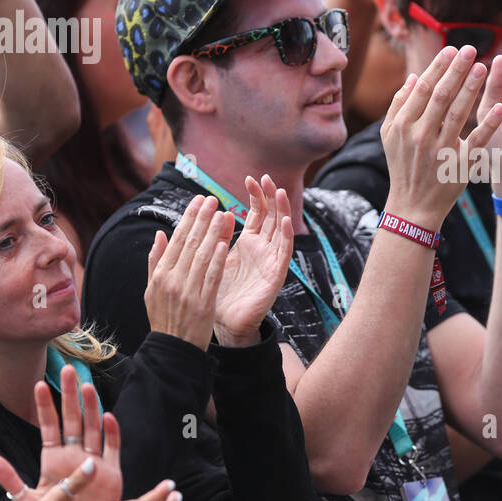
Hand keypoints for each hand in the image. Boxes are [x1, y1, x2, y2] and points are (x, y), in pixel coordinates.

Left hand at [0, 364, 122, 500]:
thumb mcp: (26, 500)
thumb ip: (10, 479)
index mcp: (54, 459)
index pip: (49, 426)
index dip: (45, 406)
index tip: (39, 385)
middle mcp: (75, 455)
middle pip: (74, 419)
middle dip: (71, 395)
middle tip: (70, 370)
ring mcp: (94, 461)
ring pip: (93, 428)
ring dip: (91, 407)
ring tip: (87, 386)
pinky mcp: (112, 472)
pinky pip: (113, 447)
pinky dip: (111, 432)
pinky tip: (107, 416)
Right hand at [144, 194, 233, 350]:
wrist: (173, 349)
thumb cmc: (164, 318)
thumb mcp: (151, 290)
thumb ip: (155, 261)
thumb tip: (159, 234)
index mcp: (160, 274)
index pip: (176, 239)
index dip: (189, 218)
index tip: (199, 200)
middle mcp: (172, 280)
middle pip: (189, 243)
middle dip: (202, 218)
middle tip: (212, 198)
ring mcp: (187, 292)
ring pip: (201, 256)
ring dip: (212, 233)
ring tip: (221, 213)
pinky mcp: (202, 304)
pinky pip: (210, 278)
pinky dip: (216, 260)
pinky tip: (223, 243)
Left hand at [213, 175, 293, 347]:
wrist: (224, 322)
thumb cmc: (219, 291)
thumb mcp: (215, 256)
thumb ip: (217, 236)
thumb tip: (220, 212)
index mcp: (249, 243)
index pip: (257, 213)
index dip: (256, 196)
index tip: (250, 178)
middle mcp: (263, 249)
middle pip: (272, 216)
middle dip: (270, 197)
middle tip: (266, 177)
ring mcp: (271, 260)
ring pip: (281, 230)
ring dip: (282, 211)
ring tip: (280, 192)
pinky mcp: (276, 275)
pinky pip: (284, 253)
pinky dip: (286, 237)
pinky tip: (285, 221)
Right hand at [381, 46, 501, 226]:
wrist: (412, 205)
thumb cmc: (403, 165)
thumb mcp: (390, 135)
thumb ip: (399, 104)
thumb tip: (414, 76)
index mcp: (403, 124)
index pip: (424, 88)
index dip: (439, 67)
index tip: (453, 50)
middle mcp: (421, 135)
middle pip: (441, 95)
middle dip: (457, 70)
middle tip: (471, 49)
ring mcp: (441, 150)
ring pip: (459, 113)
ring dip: (472, 88)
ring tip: (484, 67)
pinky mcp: (460, 165)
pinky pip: (478, 140)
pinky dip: (490, 123)